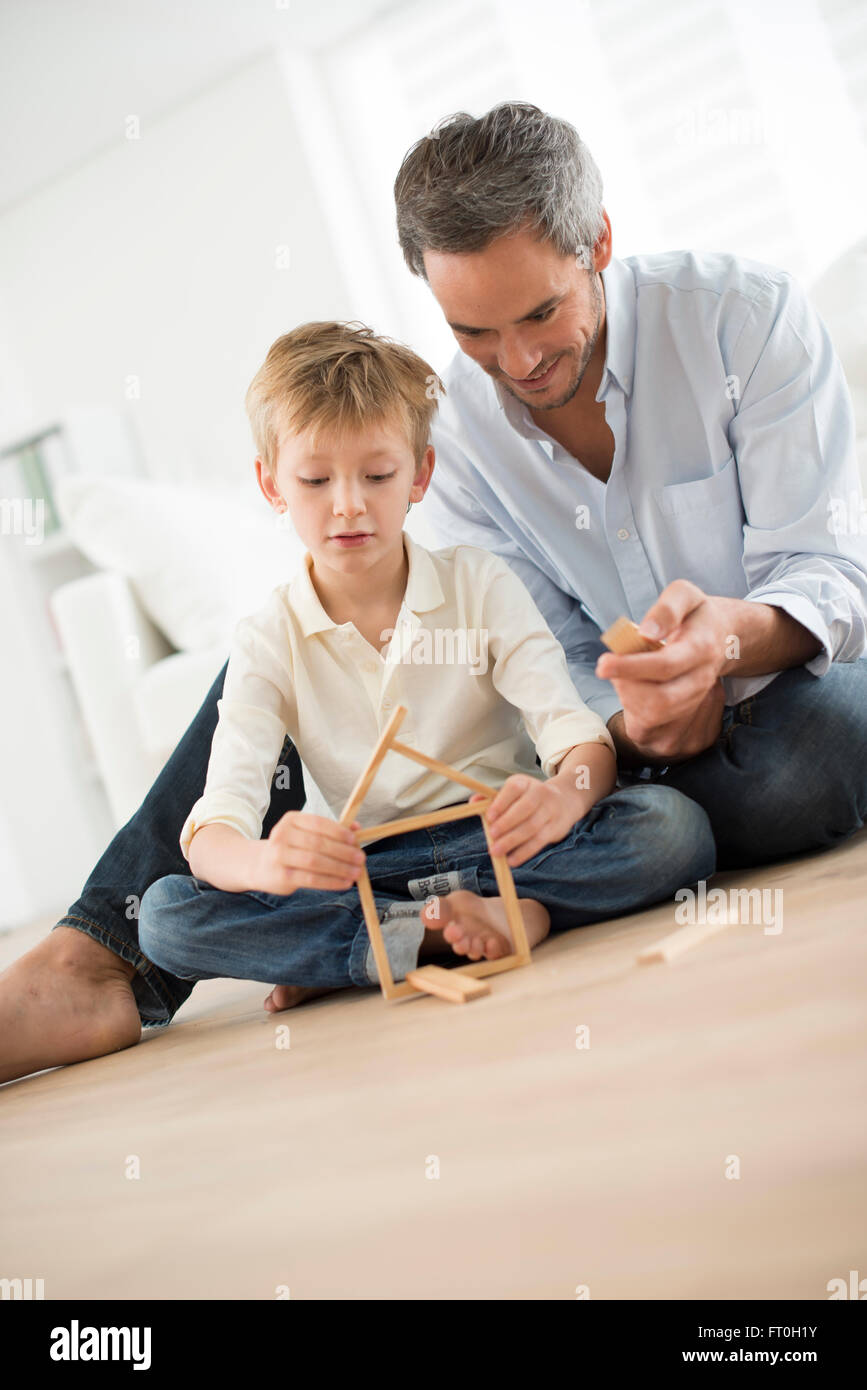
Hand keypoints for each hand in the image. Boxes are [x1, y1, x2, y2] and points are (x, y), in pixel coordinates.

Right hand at [250, 812, 364, 894]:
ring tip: (356, 872)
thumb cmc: (291, 847)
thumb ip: (331, 830)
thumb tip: (357, 828)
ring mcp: (279, 856)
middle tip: (361, 858)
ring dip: (340, 868)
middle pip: (318, 843)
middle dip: (343, 852)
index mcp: (291, 820)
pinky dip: (331, 882)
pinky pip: (311, 879)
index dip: (339, 832)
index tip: (355, 840)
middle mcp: (282, 835)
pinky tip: (345, 883)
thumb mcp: (307, 834)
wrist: (261, 865)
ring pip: (315, 862)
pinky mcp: (281, 876)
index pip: (318, 823)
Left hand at [470, 776, 576, 867]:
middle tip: (492, 835)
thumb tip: (473, 802)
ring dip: (513, 840)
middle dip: (507, 823)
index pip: (514, 788)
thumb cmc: (528, 798)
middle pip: (525, 808)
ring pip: (532, 827)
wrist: (566, 800)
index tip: (489, 816)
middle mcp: (540, 794)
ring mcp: (550, 811)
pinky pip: (539, 842)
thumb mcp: (513, 793)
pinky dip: (524, 852)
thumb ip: (492, 799)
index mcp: (525, 783)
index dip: (501, 802)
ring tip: (496, 851)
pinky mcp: (555, 828)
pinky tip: (511, 860)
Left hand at [595, 580, 727, 761]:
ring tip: (625, 675)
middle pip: (658, 701)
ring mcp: (696, 704)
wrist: (724, 640)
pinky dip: (632, 711)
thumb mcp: (685, 595)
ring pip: (652, 718)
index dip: (630, 667)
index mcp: (701, 649)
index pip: (665, 666)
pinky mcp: (686, 720)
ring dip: (627, 697)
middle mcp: (702, 681)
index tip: (603, 663)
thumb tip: (647, 631)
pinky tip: (633, 690)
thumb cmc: (696, 616)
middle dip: (625, 687)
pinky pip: (650, 727)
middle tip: (609, 665)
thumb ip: (667, 608)